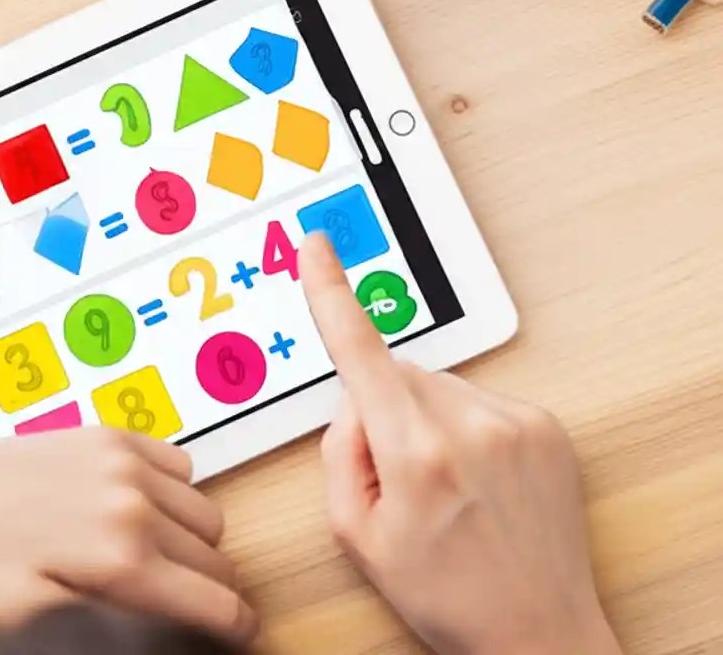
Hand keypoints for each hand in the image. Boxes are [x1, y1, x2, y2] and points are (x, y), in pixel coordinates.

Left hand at [0, 428, 257, 642]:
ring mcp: (124, 464)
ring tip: (156, 557)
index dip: (234, 626)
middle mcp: (133, 505)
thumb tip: (161, 630)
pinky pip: (178, 463)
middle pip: (217, 557)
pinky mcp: (110, 435)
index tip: (235, 632)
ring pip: (204, 511)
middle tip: (184, 602)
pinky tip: (140, 508)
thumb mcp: (39, 623)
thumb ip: (111, 629)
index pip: (218, 602)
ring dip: (193, 539)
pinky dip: (173, 488)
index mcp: (122, 559)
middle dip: (210, 586)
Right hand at [301, 234, 619, 654]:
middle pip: (399, 375)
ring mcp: (517, 424)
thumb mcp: (356, 534)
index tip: (317, 248)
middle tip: (397, 479)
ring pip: (439, 387)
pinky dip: (466, 429)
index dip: (331, 294)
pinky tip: (476, 481)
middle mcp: (472, 427)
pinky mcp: (547, 428)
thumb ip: (340, 451)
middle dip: (384, 410)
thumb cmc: (445, 595)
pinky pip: (480, 401)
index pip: (360, 354)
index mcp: (416, 454)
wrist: (537, 632)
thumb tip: (353, 399)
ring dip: (427, 420)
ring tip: (445, 488)